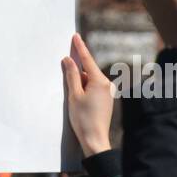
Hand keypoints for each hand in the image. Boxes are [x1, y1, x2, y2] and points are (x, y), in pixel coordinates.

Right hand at [61, 34, 114, 157]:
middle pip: (88, 71)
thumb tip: (68, 60)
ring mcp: (108, 93)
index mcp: (99, 81)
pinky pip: (93, 89)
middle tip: (70, 86)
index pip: (87, 60)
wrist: (95, 140)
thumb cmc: (83, 118)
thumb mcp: (74, 95)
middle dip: (77, 74)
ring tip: (75, 101)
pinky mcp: (106, 100)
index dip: (80, 48)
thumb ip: (71, 75)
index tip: (76, 36)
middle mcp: (107, 85)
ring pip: (90, 81)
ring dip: (80, 85)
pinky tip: (79, 102)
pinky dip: (84, 90)